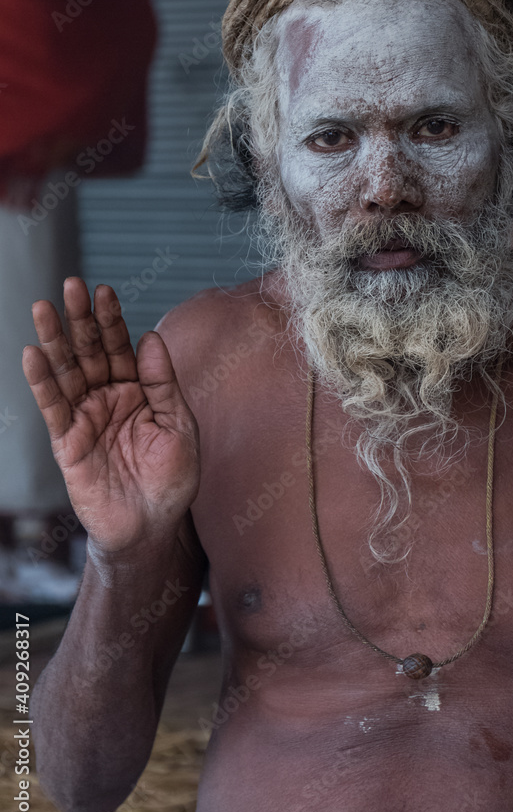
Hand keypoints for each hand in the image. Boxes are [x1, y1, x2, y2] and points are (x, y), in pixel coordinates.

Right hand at [22, 277, 200, 555]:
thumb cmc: (172, 479)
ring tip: (44, 307)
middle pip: (90, 351)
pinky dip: (42, 382)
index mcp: (138, 390)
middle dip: (81, 319)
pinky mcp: (66, 442)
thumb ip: (162, 384)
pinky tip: (33, 354)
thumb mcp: (179, 425)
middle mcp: (108, 398)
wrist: (153, 527)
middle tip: (71, 284)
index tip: (103, 290)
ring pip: (66, 372)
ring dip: (54, 340)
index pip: (121, 347)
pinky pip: (53, 407)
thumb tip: (149, 337)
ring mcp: (85, 418)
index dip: (111, 319)